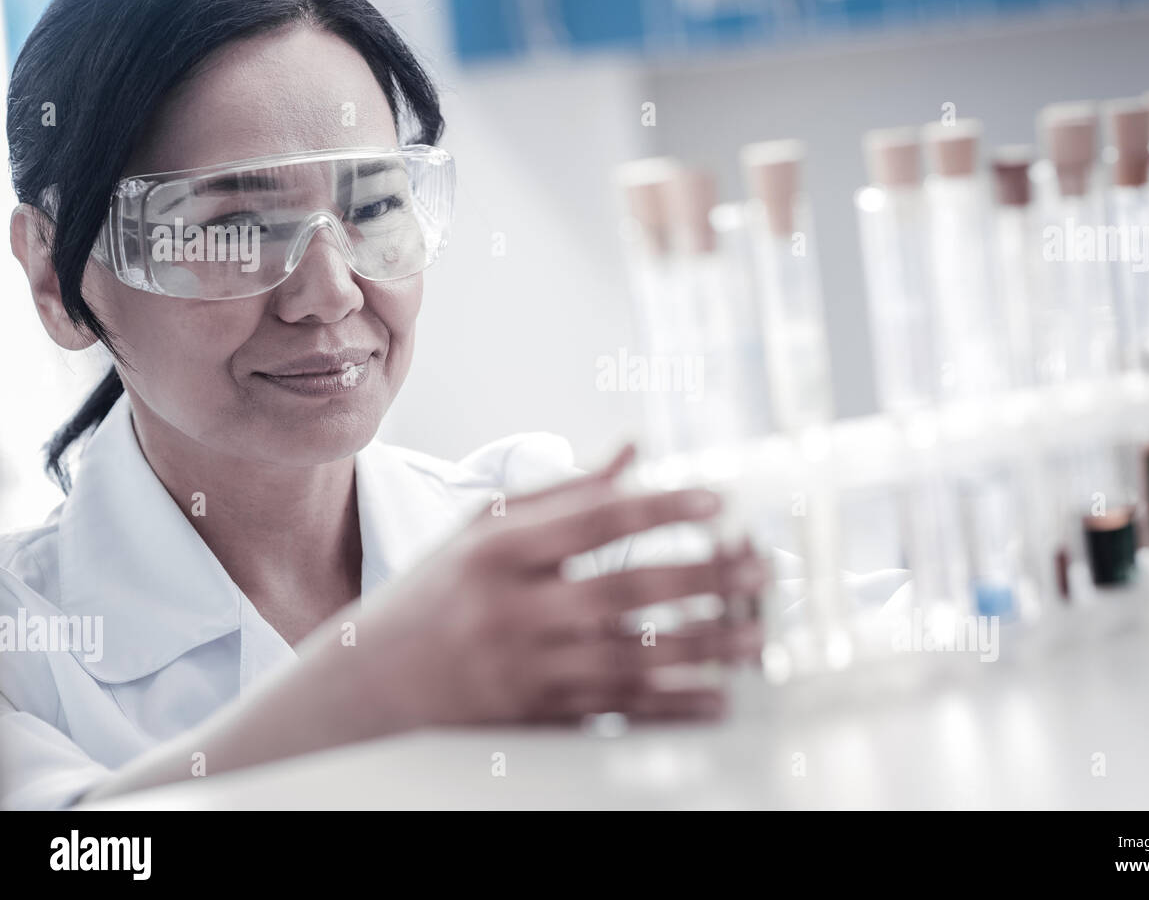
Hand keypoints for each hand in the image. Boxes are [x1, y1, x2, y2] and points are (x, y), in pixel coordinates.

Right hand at [350, 444, 768, 725]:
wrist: (371, 685)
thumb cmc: (434, 592)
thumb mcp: (481, 530)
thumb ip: (563, 491)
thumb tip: (634, 448)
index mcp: (498, 553)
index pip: (594, 521)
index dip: (661, 507)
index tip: (717, 498)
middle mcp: (514, 611)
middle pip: (626, 592)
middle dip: (703, 578)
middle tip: (759, 568)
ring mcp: (526, 671)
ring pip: (633, 659)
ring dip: (704, 648)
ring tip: (756, 635)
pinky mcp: (536, 719)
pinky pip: (617, 713)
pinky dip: (671, 708)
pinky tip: (716, 698)